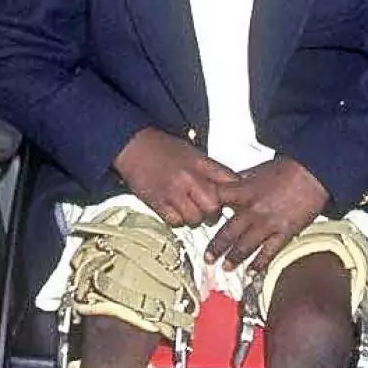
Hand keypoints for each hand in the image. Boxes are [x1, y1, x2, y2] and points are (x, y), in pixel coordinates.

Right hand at [114, 127, 239, 227]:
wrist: (132, 145)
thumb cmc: (162, 148)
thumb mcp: (193, 152)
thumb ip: (211, 169)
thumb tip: (231, 185)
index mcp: (200, 162)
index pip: (228, 182)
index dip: (235, 194)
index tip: (234, 200)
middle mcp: (188, 177)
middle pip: (214, 206)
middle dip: (214, 211)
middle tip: (208, 208)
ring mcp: (173, 192)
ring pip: (195, 218)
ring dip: (195, 218)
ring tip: (190, 209)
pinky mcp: (157, 203)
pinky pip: (176, 222)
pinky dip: (178, 220)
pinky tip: (176, 210)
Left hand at [205, 155, 329, 269]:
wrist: (313, 174)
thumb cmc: (288, 169)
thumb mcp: (258, 169)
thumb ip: (241, 179)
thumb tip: (227, 182)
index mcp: (244, 192)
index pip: (217, 202)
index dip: (206, 210)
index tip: (200, 219)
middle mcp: (253, 210)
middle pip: (228, 232)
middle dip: (216, 247)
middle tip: (208, 257)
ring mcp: (268, 224)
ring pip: (245, 246)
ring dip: (233, 258)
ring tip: (226, 267)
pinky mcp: (284, 233)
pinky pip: (268, 252)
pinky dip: (259, 264)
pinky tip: (252, 271)